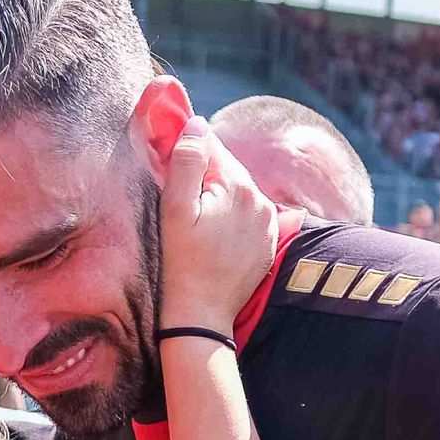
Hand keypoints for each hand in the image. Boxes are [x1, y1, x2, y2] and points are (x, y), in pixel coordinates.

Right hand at [159, 115, 275, 333]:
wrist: (202, 314)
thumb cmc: (181, 263)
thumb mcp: (175, 210)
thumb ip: (186, 162)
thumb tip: (196, 124)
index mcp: (239, 187)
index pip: (212, 146)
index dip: (189, 144)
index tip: (170, 149)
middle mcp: (261, 201)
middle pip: (228, 169)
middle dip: (204, 172)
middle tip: (178, 190)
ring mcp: (268, 224)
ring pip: (239, 191)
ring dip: (218, 194)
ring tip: (195, 215)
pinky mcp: (267, 243)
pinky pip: (249, 215)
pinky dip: (232, 214)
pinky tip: (214, 230)